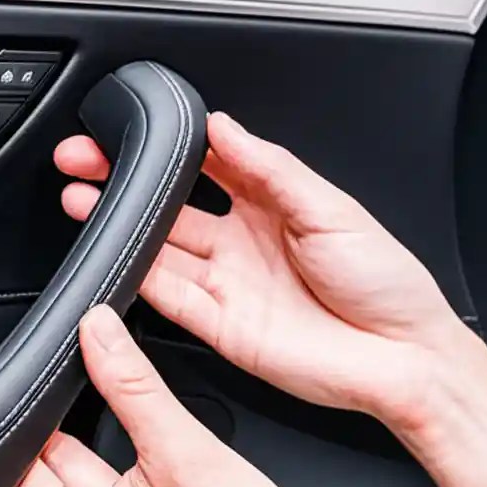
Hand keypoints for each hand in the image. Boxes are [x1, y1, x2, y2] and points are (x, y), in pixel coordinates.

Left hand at [11, 306, 376, 486]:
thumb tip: (98, 334)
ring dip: (103, 468)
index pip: (20, 470)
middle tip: (107, 408)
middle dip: (73, 438)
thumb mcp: (188, 453)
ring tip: (150, 456)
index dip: (32, 420)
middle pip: (52, 483)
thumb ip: (133, 386)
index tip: (52, 385)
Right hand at [54, 112, 486, 429]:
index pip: (205, 164)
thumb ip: (271, 169)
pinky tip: (114, 257)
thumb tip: (224, 128)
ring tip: (82, 201)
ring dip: (120, 226)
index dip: (165, 147)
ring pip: (158, 248)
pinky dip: (136, 278)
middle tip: (85, 163)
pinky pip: (167, 297)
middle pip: (168, 205)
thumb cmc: (387, 283)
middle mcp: (241, 240)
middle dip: (124, 183)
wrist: (404, 359)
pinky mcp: (218, 325)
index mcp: (272, 203)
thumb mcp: (332, 208)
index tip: (129, 129)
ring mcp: (226, 282)